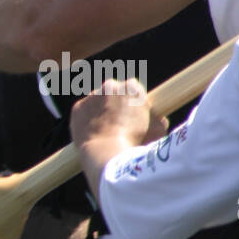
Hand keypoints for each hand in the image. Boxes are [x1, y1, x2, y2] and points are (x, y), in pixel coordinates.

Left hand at [71, 78, 168, 200]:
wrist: (108, 152)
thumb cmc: (136, 142)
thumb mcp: (157, 130)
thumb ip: (158, 120)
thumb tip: (160, 119)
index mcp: (132, 87)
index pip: (133, 88)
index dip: (133, 102)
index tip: (132, 113)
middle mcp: (111, 86)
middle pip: (113, 92)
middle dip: (115, 103)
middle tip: (117, 122)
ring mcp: (92, 96)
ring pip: (96, 102)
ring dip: (99, 111)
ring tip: (104, 131)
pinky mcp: (78, 107)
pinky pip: (83, 112)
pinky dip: (86, 120)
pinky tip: (92, 132)